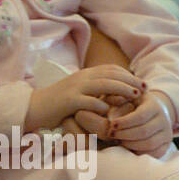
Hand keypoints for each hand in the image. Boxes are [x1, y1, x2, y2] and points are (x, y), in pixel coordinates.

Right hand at [26, 65, 141, 132]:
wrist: (34, 107)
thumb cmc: (57, 104)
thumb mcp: (77, 92)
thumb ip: (93, 90)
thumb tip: (113, 94)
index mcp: (84, 74)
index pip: (110, 69)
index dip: (128, 74)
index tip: (141, 83)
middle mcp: (81, 78)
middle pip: (110, 75)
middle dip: (130, 80)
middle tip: (144, 88)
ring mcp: (74, 88)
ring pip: (103, 84)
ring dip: (122, 89)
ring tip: (135, 96)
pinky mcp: (68, 101)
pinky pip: (88, 101)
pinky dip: (101, 104)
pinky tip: (109, 110)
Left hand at [106, 91, 173, 157]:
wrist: (153, 112)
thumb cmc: (134, 104)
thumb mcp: (128, 98)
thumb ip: (119, 103)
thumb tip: (110, 119)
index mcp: (154, 105)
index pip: (140, 116)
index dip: (124, 122)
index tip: (111, 125)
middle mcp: (164, 119)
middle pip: (144, 131)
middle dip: (125, 134)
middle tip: (112, 134)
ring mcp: (167, 133)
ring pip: (150, 144)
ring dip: (130, 144)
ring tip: (119, 140)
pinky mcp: (166, 145)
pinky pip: (155, 153)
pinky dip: (140, 152)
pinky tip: (128, 148)